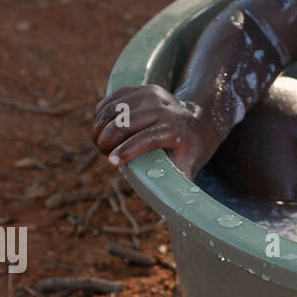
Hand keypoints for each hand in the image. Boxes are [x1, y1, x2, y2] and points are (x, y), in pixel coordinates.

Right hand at [92, 85, 219, 177]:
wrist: (197, 123)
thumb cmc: (189, 151)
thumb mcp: (188, 168)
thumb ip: (178, 185)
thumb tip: (172, 207)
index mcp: (176, 129)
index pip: (148, 137)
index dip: (127, 150)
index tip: (111, 162)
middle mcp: (165, 109)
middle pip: (127, 121)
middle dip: (108, 139)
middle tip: (102, 152)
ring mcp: (153, 96)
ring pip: (117, 108)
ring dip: (101, 126)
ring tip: (99, 143)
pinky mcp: (142, 89)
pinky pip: (114, 98)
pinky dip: (101, 113)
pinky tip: (99, 127)